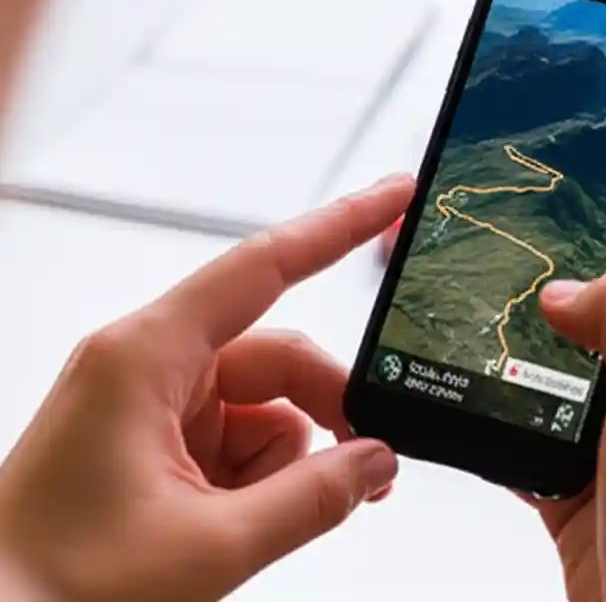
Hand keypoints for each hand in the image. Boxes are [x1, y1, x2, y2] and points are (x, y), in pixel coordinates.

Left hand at [0, 175, 413, 600]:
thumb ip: (313, 499)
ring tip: (266, 521)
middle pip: (279, 356)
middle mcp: (145, 367)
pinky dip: (260, 480)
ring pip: (265, 405)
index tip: (395, 196)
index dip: (340, 226)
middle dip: (328, 409)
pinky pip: (237, 440)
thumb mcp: (210, 546)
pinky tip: (244, 523)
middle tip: (368, 468)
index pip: (265, 269)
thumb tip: (376, 462)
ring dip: (288, 461)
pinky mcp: (149, 445)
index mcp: (145, 358)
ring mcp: (147, 407)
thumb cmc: (55, 585)